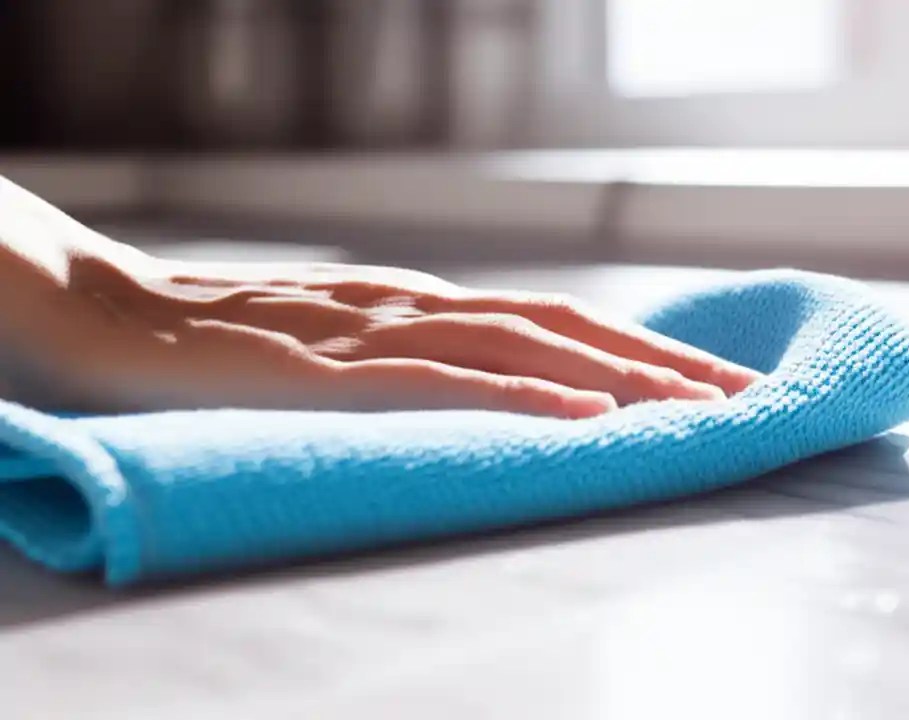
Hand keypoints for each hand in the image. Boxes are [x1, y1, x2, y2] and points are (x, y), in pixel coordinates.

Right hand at [50, 255, 759, 417]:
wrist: (115, 315)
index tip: (712, 381)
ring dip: (616, 372)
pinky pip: (442, 378)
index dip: (641, 347)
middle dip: (661, 359)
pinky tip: (582, 411)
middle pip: (567, 324)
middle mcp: (419, 305)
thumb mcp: (346, 347)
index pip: (559, 322)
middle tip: (742, 393)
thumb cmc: (231, 341)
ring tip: (693, 404)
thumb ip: (417, 360)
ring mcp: (379, 330)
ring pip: (524, 343)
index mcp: (426, 305)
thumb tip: (494, 388)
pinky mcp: (331, 368)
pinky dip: (521, 392)